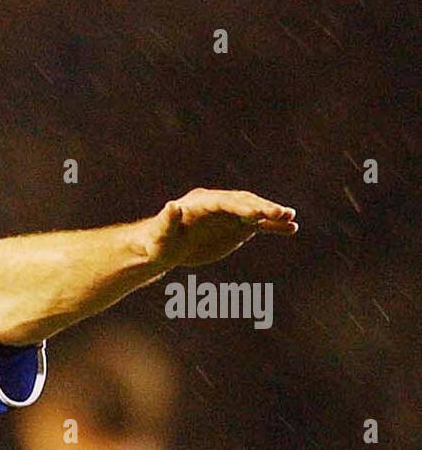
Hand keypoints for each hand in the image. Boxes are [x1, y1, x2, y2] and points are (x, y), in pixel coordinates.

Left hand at [145, 188, 297, 269]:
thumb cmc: (158, 241)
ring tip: (291, 218)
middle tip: (283, 213)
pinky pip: (258, 225)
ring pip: (255, 212)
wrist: (165, 248)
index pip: (225, 202)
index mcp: (202, 202)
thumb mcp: (159, 233)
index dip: (241, 207)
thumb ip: (167, 220)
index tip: (258, 213)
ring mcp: (230, 215)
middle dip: (262, 208)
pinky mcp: (236, 227)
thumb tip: (172, 205)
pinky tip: (291, 228)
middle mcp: (220, 204)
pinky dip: (274, 226)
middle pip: (244, 203)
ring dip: (272, 214)